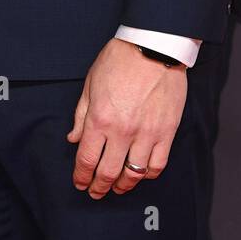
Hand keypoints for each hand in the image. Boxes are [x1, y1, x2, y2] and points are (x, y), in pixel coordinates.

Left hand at [66, 38, 187, 197]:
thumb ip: (81, 114)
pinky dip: (148, 175)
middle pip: (108, 172)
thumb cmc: (119, 60)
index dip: (81, 176)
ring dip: (123, 186)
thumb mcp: (90, 84)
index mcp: (99, 118)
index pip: (86, 159)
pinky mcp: (167, 132)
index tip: (79, 183)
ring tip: (118, 188)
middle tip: (95, 192)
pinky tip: (141, 175)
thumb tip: (73, 138)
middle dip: (99, 187)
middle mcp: (122, 131)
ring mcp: (146, 133)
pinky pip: (158, 164)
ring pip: (134, 174)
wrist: (153, 47)